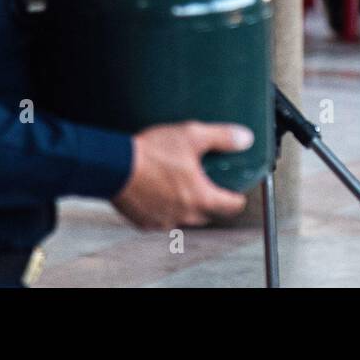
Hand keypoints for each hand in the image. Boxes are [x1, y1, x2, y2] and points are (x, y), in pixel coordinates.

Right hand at [112, 122, 251, 228]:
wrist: (114, 166)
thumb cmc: (152, 152)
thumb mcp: (192, 136)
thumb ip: (222, 138)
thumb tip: (245, 139)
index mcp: (201, 198)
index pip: (232, 207)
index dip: (238, 198)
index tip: (237, 191)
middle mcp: (185, 215)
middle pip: (209, 213)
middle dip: (211, 200)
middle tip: (206, 182)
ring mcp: (164, 221)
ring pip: (184, 217)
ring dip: (186, 204)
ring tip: (179, 183)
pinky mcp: (145, 223)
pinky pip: (162, 217)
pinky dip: (164, 207)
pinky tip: (157, 190)